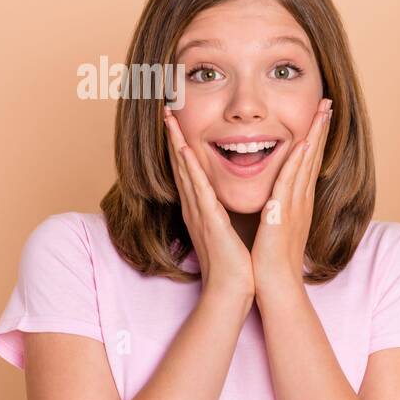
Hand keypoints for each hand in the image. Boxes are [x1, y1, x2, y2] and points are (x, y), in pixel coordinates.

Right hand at [163, 107, 253, 301]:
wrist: (233, 288)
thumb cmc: (234, 263)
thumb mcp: (227, 230)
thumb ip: (222, 214)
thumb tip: (224, 202)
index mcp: (202, 208)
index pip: (189, 171)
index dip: (181, 145)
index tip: (177, 123)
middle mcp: (196, 207)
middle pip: (181, 166)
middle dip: (173, 138)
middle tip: (165, 111)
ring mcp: (200, 213)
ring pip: (186, 172)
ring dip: (177, 145)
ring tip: (169, 120)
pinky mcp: (209, 221)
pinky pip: (199, 191)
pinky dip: (191, 170)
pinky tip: (185, 152)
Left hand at [250, 97, 331, 293]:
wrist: (274, 285)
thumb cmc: (271, 262)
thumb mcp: (276, 229)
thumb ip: (277, 210)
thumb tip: (273, 200)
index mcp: (297, 203)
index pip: (307, 163)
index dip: (314, 138)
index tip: (319, 117)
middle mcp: (300, 200)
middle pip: (313, 157)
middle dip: (320, 128)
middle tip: (327, 103)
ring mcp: (295, 205)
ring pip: (306, 163)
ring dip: (314, 135)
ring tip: (322, 111)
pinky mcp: (283, 212)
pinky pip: (291, 181)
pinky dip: (298, 160)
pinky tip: (303, 143)